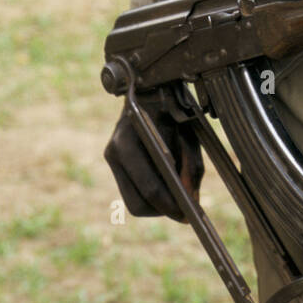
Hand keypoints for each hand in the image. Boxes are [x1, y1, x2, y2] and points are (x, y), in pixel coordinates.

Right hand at [105, 103, 203, 223]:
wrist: (149, 87)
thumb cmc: (173, 108)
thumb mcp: (189, 133)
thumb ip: (191, 166)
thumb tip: (191, 199)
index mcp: (129, 142)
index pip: (149, 187)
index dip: (170, 205)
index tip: (189, 214)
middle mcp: (114, 152)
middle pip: (138, 203)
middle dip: (163, 210)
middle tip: (186, 210)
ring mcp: (111, 158)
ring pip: (134, 203)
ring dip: (158, 205)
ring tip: (178, 196)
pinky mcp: (115, 163)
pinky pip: (133, 193)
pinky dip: (152, 195)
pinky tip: (167, 184)